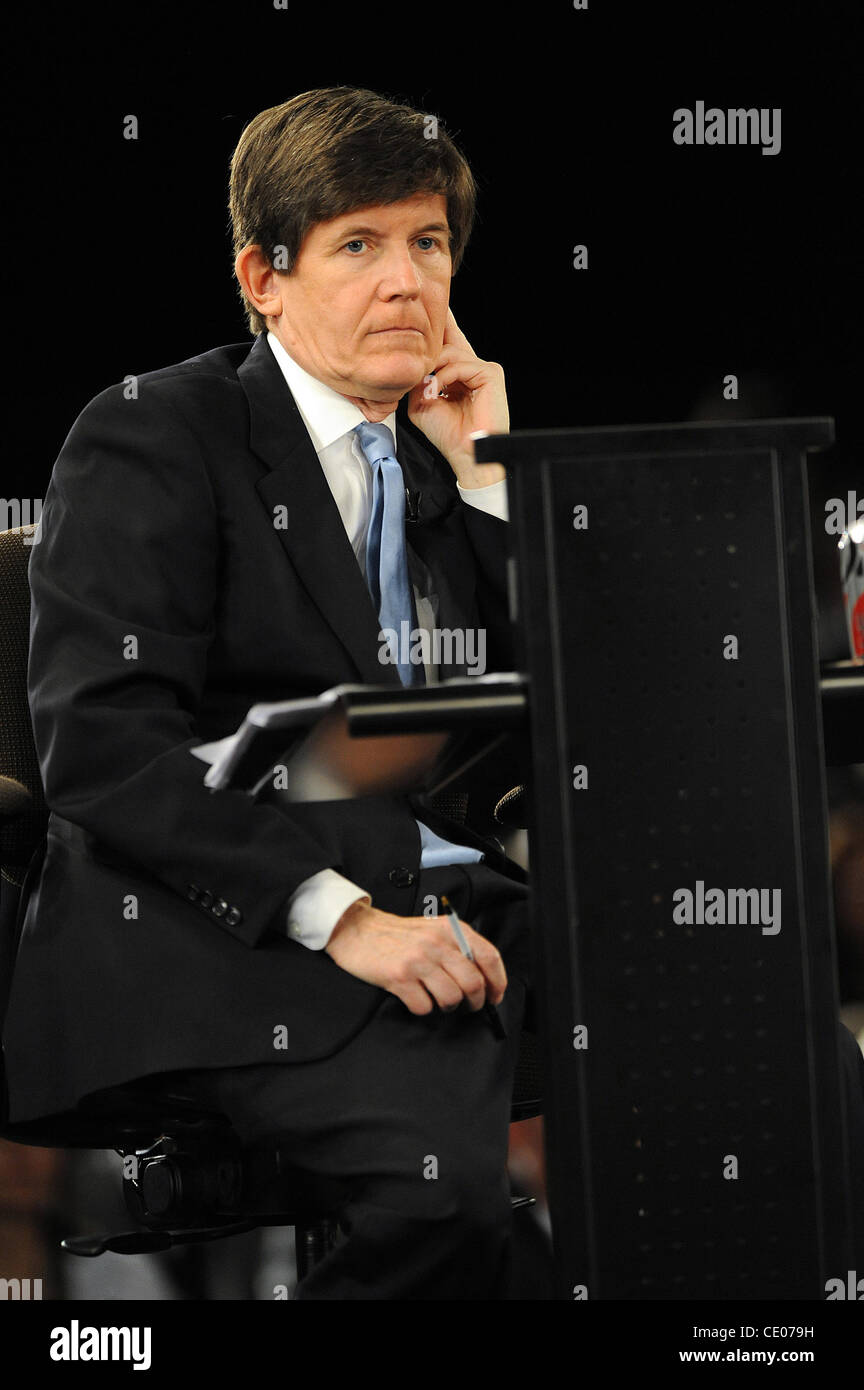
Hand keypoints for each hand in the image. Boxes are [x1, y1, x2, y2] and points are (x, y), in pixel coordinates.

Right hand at [324, 899, 507, 1016]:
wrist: (357, 930)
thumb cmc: (398, 935)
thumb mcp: (433, 930)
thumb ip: (458, 947)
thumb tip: (484, 978)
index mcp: (450, 930)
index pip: (489, 956)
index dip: (498, 982)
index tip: (495, 996)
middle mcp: (436, 943)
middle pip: (473, 983)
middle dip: (474, 1002)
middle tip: (467, 1005)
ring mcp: (417, 960)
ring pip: (451, 998)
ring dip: (448, 1007)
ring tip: (438, 1000)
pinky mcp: (399, 977)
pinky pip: (424, 1007)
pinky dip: (422, 1008)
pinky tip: (415, 997)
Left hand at [407, 308, 508, 486]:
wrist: (466, 454)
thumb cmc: (448, 435)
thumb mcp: (422, 403)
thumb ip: (417, 380)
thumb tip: (412, 360)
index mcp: (458, 374)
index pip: (446, 342)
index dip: (436, 325)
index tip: (420, 309)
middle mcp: (472, 367)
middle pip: (448, 338)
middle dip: (429, 341)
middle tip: (416, 351)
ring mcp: (484, 369)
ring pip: (450, 352)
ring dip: (432, 370)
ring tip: (428, 391)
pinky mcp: (491, 374)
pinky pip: (460, 363)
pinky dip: (444, 377)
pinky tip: (437, 392)